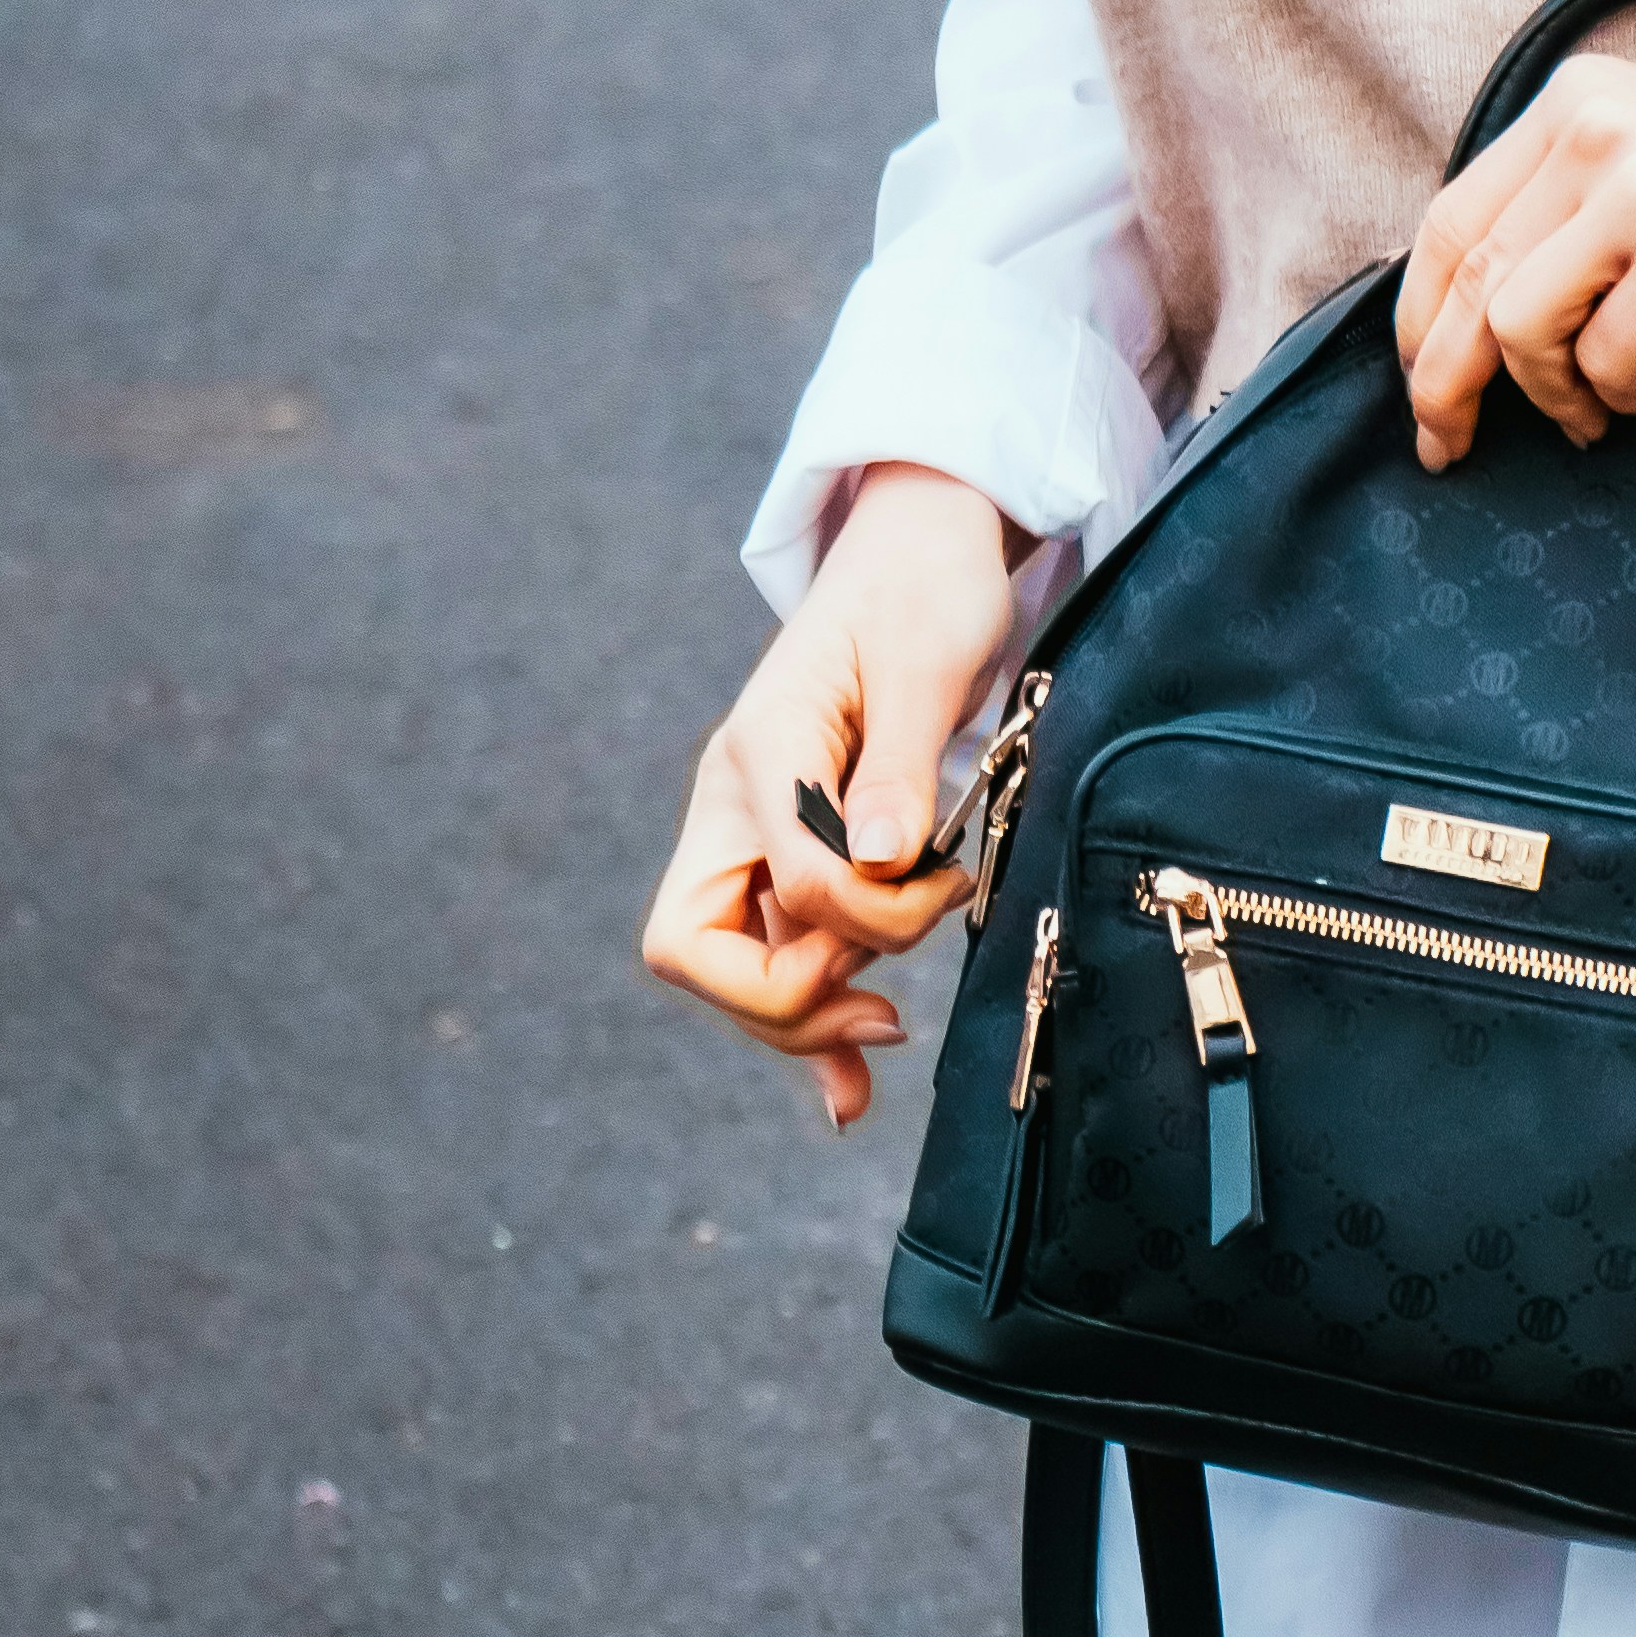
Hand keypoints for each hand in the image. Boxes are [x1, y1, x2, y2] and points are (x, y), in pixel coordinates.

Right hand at [640, 463, 1023, 1125]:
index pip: (777, 881)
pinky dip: (806, 1021)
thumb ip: (897, 764)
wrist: (920, 546)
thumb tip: (878, 864)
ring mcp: (753, 826)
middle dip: (790, 995)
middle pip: (698, 946)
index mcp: (760, 747)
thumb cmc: (925, 587)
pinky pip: (772, 953)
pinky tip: (845, 1090)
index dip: (854, 918)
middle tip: (889, 994)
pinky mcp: (788, 847)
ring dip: (804, 1016)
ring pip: (735, 964)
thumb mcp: (928, 659)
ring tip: (885, 1034)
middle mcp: (736, 796)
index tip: (936, 891)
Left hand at [1394, 65, 1635, 469]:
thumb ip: (1569, 203)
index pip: (1453, 216)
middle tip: (1447, 444)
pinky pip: (1603, 363)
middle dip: (1445, 379)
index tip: (1422, 376)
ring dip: (1553, 393)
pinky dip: (1624, 396)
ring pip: (1518, 325)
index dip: (1419, 314)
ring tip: (1607, 406)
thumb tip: (1469, 310)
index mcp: (1579, 99)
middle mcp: (1598, 130)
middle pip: (1468, 277)